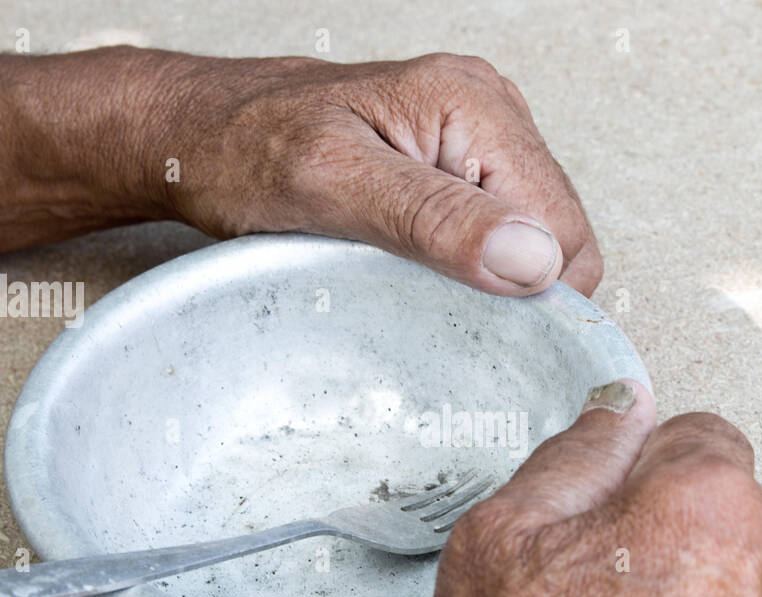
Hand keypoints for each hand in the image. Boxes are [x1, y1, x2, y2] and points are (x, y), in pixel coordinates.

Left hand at [143, 53, 600, 294]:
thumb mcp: (333, 189)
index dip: (529, 298)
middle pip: (557, 239)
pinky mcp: (457, 162)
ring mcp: (477, 136)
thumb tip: (533, 261)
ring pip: (530, 242)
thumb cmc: (242, 152)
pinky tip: (416, 271)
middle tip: (426, 306)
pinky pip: (495, 232)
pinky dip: (465, 266)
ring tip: (413, 283)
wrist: (196, 134)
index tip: (462, 324)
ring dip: (484, 281)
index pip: (565, 235)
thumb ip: (435, 220)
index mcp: (475, 107)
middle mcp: (491, 111)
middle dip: (506, 288)